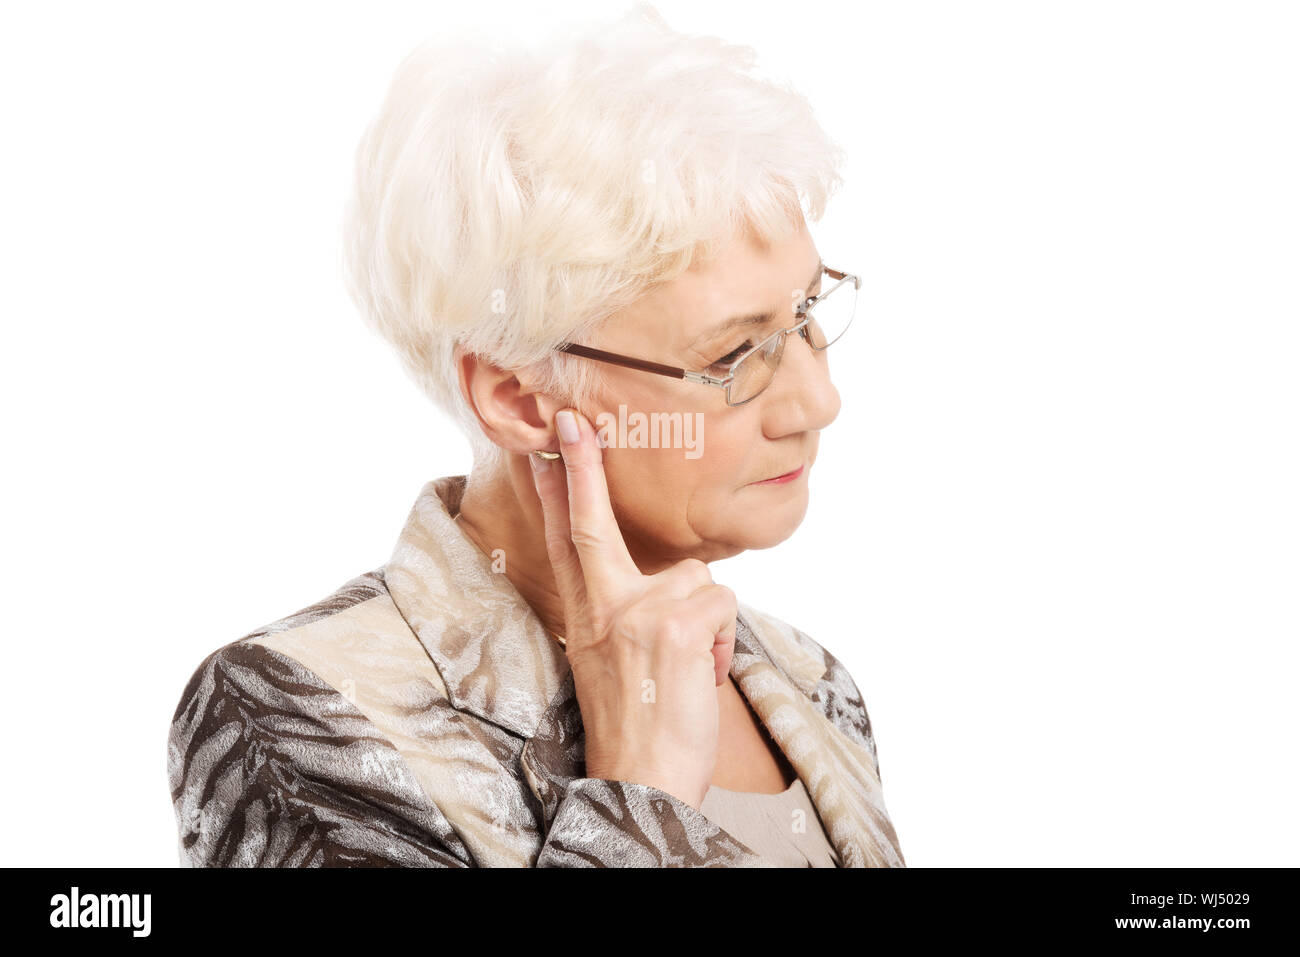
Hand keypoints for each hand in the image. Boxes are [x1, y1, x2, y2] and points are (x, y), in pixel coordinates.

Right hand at [529, 408, 736, 810]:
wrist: (640, 784)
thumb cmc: (639, 727)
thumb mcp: (615, 664)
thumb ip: (632, 613)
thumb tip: (681, 580)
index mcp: (587, 617)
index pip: (566, 545)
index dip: (554, 494)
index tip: (541, 451)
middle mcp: (604, 608)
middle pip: (591, 524)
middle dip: (580, 466)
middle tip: (571, 420)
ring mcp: (636, 612)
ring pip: (698, 578)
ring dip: (708, 623)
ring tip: (687, 671)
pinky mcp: (675, 623)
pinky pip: (722, 604)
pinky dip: (722, 645)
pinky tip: (698, 679)